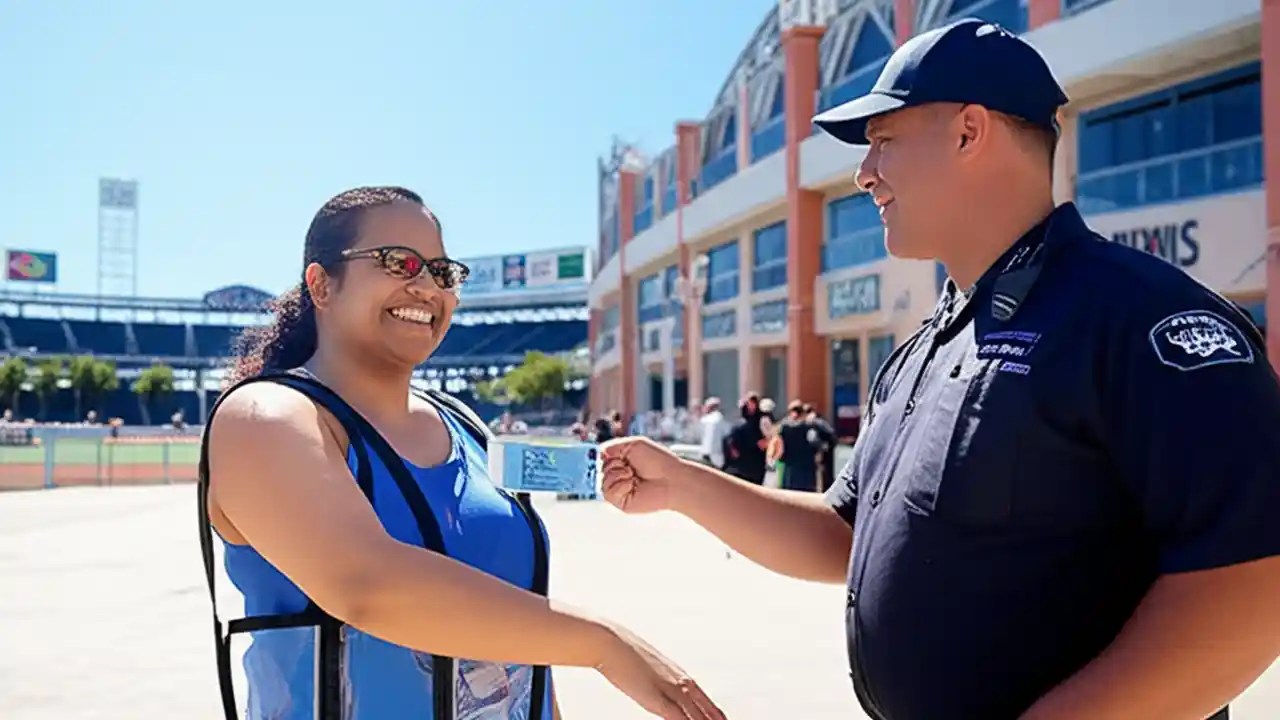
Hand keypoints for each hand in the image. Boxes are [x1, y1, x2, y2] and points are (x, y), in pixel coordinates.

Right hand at [595, 622, 726, 719]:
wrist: (610, 642)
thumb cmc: (625, 654)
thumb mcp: (649, 671)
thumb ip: (660, 684)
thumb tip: (663, 694)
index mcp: (681, 677)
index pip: (709, 704)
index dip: (718, 717)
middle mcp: (681, 682)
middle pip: (709, 711)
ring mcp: (670, 690)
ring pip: (698, 716)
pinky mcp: (657, 698)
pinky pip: (678, 717)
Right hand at [599, 437, 685, 513]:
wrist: (670, 479)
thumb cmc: (657, 461)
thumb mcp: (632, 445)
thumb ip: (612, 447)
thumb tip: (597, 452)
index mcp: (620, 462)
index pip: (600, 459)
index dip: (602, 457)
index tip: (607, 456)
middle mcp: (618, 476)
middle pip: (598, 470)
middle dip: (613, 464)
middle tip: (629, 465)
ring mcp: (618, 489)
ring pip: (602, 481)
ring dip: (618, 474)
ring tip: (633, 474)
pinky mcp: (620, 501)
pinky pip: (608, 492)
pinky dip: (620, 485)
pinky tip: (632, 484)